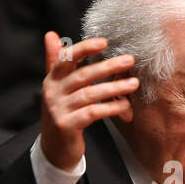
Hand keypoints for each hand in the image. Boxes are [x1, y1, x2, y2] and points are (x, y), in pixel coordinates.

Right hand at [39, 31, 137, 171]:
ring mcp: (58, 109)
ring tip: (134, 84)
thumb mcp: (57, 87)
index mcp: (52, 80)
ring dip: (114, 88)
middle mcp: (53, 92)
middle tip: (129, 60)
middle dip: (108, 66)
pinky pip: (92, 113)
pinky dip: (110, 107)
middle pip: (83, 75)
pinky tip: (125, 105)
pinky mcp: (67, 126)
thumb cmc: (62, 113)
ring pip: (90, 94)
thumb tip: (51, 34)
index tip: (104, 42)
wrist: (54, 149)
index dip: (84, 49)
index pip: (66, 58)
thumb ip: (55, 61)